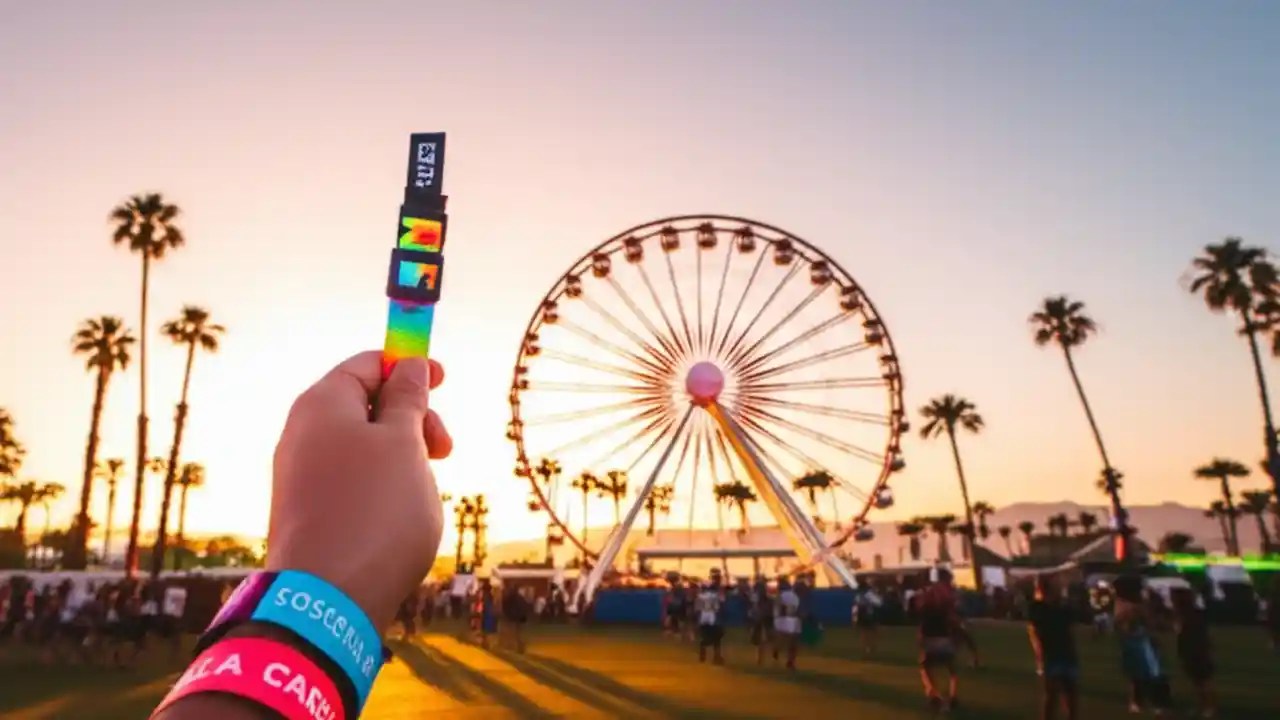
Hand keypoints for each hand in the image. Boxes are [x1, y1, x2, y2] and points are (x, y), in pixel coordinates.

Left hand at [267, 351, 451, 630]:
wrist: (328, 601)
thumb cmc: (374, 511)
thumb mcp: (404, 443)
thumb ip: (407, 399)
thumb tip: (406, 366)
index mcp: (322, 404)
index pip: (367, 364)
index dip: (408, 366)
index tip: (442, 380)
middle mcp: (302, 434)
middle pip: (364, 404)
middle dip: (411, 418)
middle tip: (444, 450)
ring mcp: (300, 475)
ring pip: (362, 447)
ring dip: (402, 457)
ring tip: (422, 493)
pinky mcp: (306, 512)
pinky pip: (351, 482)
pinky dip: (382, 487)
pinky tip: (399, 519)